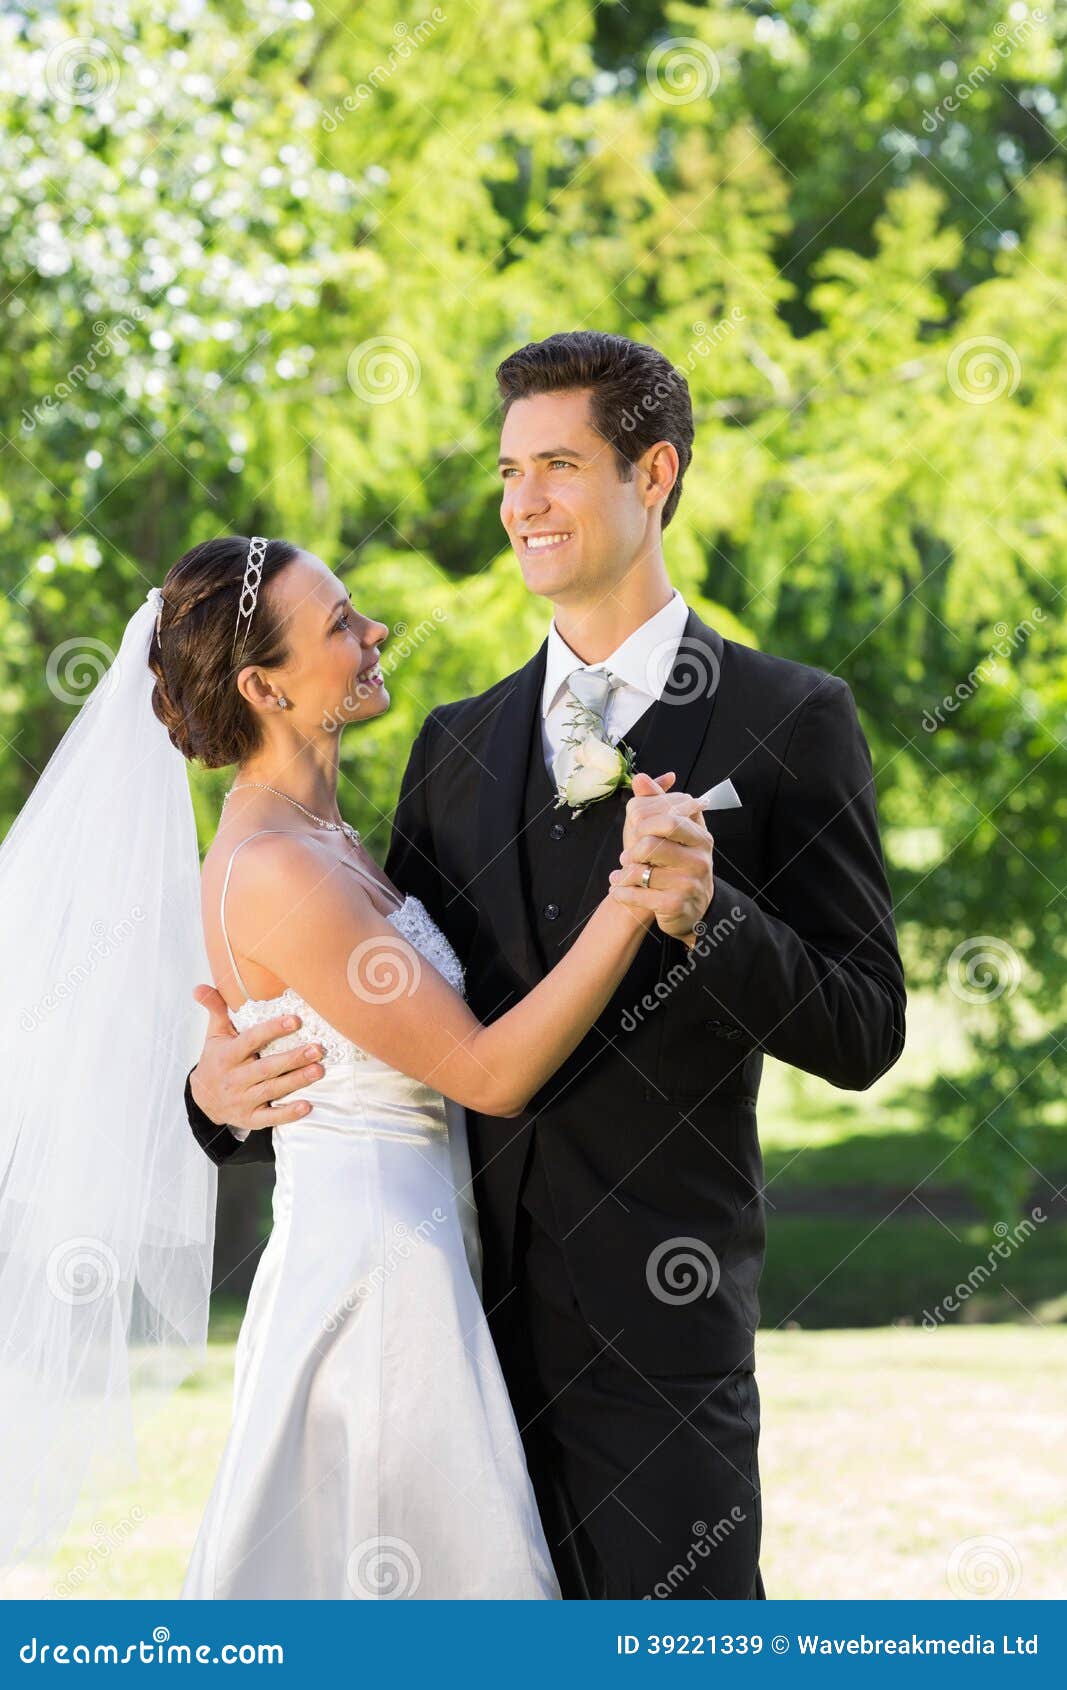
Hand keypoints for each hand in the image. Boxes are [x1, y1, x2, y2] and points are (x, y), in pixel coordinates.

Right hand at [189, 985, 324, 1131]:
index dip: (272, 1030)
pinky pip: (270, 1118)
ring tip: (319, 1070)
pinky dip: (288, 1114)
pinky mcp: (250, 1118)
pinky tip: (307, 1106)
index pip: (250, 1040)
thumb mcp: (214, 1035)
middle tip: (317, 1049)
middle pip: (266, 1068)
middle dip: (292, 1058)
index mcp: (227, 1055)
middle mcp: (234, 1078)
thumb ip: (215, 1009)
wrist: (203, 1100)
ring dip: (296, 1081)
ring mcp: (242, 1100)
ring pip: (272, 1090)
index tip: (295, 1020)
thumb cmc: (216, 1060)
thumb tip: (199, 987)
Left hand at [608, 771, 713, 944]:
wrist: (692, 910)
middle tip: (627, 856)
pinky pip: (638, 894)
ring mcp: (690, 882)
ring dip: (623, 873)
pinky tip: (618, 890)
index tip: (636, 829)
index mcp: (699, 834)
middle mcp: (700, 857)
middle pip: (653, 841)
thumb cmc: (676, 865)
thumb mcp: (671, 833)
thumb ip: (657, 803)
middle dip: (633, 848)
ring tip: (620, 874)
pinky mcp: (677, 904)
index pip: (668, 816)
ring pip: (642, 870)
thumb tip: (641, 777)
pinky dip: (621, 892)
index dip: (643, 821)